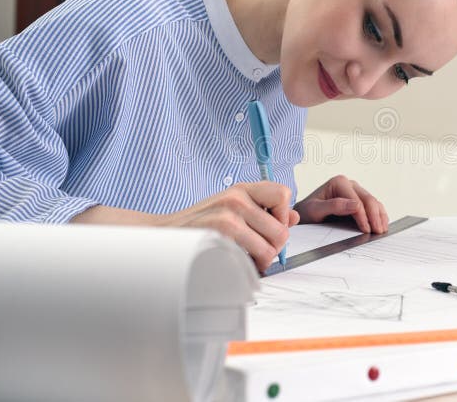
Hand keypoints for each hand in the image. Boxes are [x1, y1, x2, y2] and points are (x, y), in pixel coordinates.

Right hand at [72, 181, 298, 272]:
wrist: (162, 236)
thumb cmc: (198, 226)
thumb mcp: (232, 210)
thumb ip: (264, 211)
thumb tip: (293, 216)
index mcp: (242, 189)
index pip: (283, 194)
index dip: (283, 216)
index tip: (269, 228)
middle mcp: (237, 197)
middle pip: (282, 228)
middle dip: (274, 247)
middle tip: (257, 251)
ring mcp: (229, 213)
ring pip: (272, 246)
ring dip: (262, 260)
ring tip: (246, 259)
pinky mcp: (222, 232)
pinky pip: (256, 256)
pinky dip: (251, 267)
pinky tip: (237, 262)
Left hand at [294, 175, 388, 233]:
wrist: (304, 215)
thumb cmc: (307, 212)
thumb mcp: (315, 210)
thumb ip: (334, 206)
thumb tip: (356, 205)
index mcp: (339, 182)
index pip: (357, 201)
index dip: (363, 216)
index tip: (367, 230)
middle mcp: (349, 184)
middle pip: (368, 200)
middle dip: (375, 217)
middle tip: (378, 232)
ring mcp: (356, 191)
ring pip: (374, 202)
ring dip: (380, 216)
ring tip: (382, 230)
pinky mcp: (359, 200)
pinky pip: (373, 206)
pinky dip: (379, 216)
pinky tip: (381, 225)